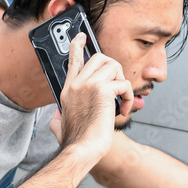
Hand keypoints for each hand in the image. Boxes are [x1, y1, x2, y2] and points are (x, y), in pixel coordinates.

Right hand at [49, 33, 133, 154]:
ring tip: (121, 100)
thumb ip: (58, 115)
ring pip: (114, 66)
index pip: (72, 60)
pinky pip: (124, 84)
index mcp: (68, 90)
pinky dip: (130, 98)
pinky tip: (124, 111)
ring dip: (123, 83)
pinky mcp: (103, 90)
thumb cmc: (75, 142)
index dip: (78, 45)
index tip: (82, 37)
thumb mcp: (59, 124)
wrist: (81, 150)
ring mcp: (89, 85)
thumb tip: (58, 114)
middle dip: (114, 69)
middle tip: (118, 88)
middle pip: (100, 58)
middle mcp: (77, 84)